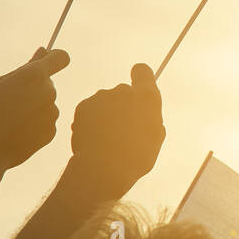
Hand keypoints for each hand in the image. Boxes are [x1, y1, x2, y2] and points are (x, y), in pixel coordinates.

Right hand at [0, 48, 69, 178]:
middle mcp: (49, 92)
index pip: (61, 57)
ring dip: (34, 107)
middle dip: (34, 88)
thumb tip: (43, 52)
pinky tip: (18, 131)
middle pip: (48, 83)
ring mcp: (52, 113)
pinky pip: (46, 121)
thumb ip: (24, 67)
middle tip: (10, 101)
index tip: (47, 61)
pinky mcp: (52, 131)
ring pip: (47, 103)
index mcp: (34, 75)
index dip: (55, 58)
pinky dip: (35, 124)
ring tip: (11, 119)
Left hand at [68, 63, 164, 198]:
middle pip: (123, 92)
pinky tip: (93, 139)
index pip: (142, 71)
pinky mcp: (83, 105)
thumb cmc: (135, 157)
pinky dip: (90, 121)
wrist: (103, 167)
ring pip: (105, 103)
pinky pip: (89, 110)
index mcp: (146, 97)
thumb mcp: (155, 138)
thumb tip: (146, 113)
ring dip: (105, 115)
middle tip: (121, 130)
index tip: (138, 87)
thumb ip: (151, 118)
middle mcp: (123, 91)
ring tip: (106, 139)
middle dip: (122, 106)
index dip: (140, 77)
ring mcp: (102, 96)